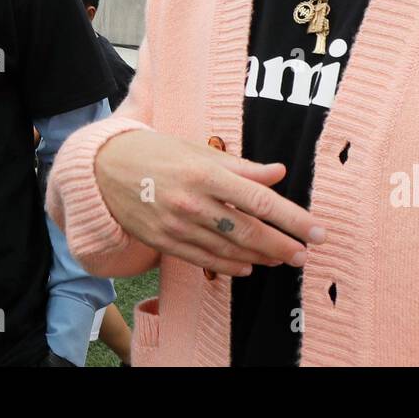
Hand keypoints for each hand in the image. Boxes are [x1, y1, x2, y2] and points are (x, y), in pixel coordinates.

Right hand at [93, 128, 326, 276]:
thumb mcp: (197, 150)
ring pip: (229, 249)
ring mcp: (177, 225)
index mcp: (204, 173)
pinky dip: (229, 266)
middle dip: (282, 245)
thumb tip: (279, 173)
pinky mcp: (164, 241)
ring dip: (261, 258)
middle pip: (249, 231)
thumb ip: (240, 166)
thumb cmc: (155, 151)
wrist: (102, 169)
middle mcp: (192, 202)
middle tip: (305, 253)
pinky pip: (204, 260)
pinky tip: (248, 267)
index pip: (260, 200)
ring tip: (283, 259)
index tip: (316, 230)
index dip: (292, 218)